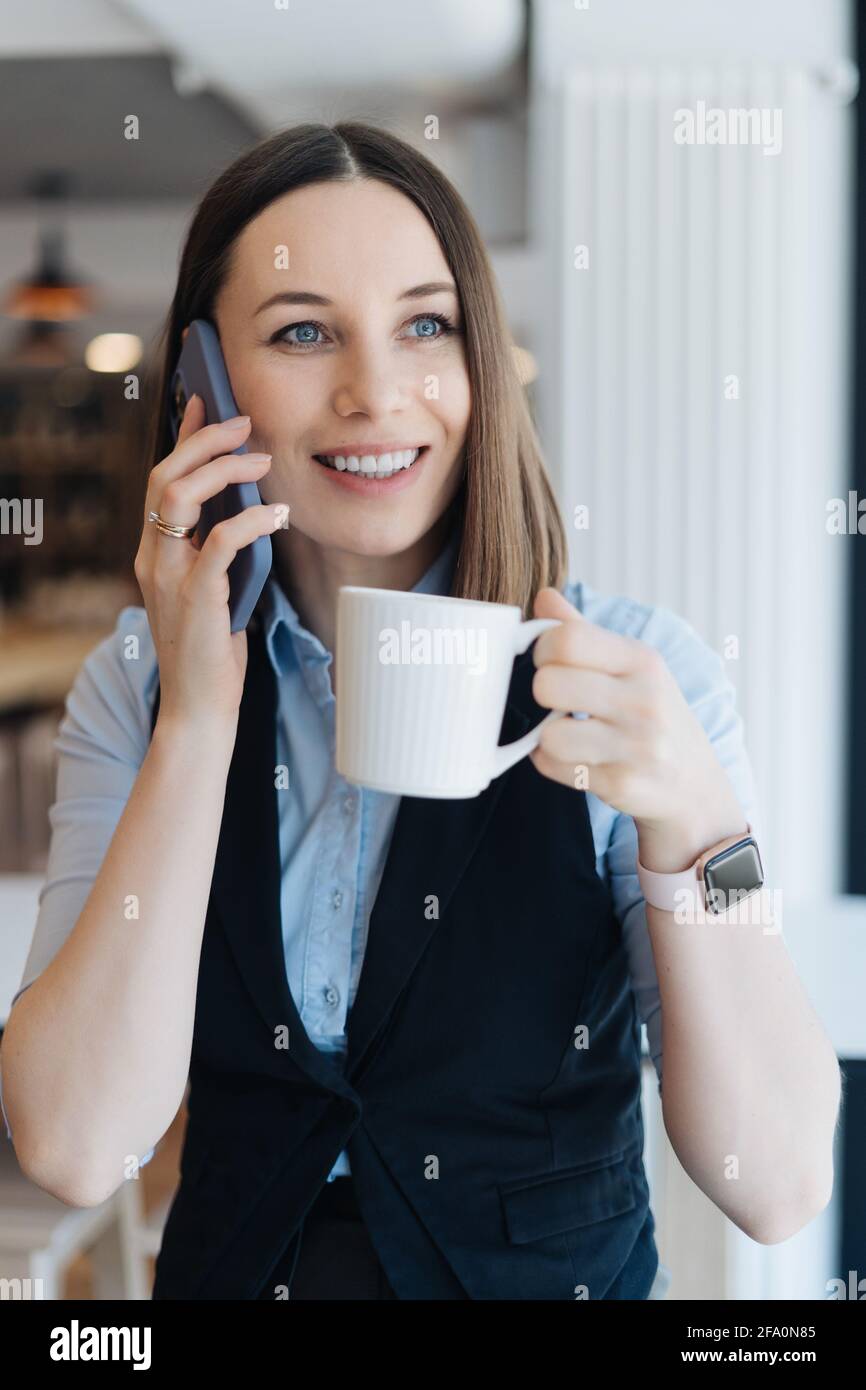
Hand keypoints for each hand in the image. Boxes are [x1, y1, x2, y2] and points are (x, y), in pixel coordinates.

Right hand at [134, 391, 281, 730]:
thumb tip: (255, 508)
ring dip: (225, 470)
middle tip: (244, 423)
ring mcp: (170, 576)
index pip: (161, 480)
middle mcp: (154, 558)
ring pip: (181, 497)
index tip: (205, 402)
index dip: (183, 437)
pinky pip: (222, 541)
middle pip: (164, 477)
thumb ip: (220, 553)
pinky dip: (252, 520)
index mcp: (155, 553)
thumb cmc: (212, 652)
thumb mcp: (214, 591)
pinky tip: (278, 515)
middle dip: (205, 441)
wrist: (199, 707)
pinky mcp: (198, 597)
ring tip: (263, 462)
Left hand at [527, 588, 744, 846]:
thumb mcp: (633, 668)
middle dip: (543, 692)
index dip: (543, 649)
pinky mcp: (621, 784)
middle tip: (558, 700)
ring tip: (570, 733)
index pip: (567, 639)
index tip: (550, 661)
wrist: (694, 784)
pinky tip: (578, 758)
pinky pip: (553, 767)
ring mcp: (635, 747)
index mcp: (643, 661)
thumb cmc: (654, 716)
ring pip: (548, 735)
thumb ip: (584, 632)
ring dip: (547, 736)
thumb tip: (544, 597)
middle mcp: (643, 701)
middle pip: (548, 684)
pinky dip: (554, 763)